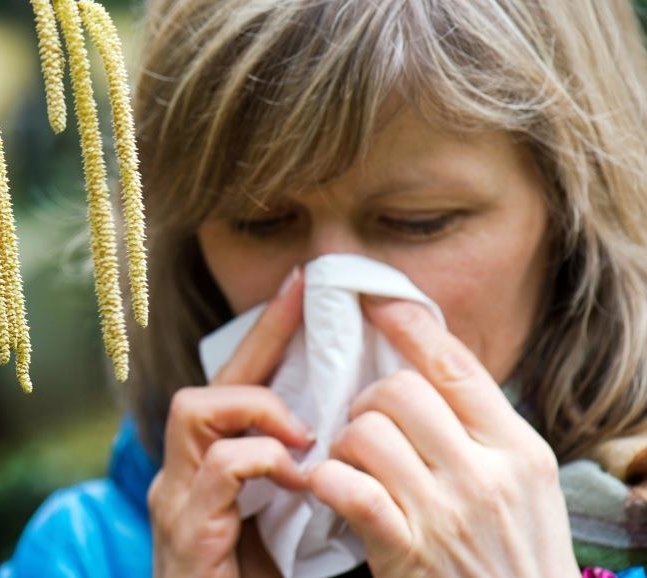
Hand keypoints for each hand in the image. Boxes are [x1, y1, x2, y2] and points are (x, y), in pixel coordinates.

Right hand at [149, 267, 314, 577]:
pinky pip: (217, 468)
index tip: (307, 288)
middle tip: (308, 302)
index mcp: (215, 469)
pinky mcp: (184, 530)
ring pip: (195, 409)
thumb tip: (348, 428)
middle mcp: (185, 474)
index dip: (270, 333)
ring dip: (257, 407)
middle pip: (211, 381)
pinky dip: (260, 460)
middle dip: (261, 338)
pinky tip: (296, 475)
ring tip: (305, 430)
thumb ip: (304, 476)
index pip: (239, 384)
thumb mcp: (291, 523)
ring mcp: (177, 500)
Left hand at [305, 297, 578, 577]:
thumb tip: (428, 365)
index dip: (409, 324)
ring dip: (345, 443)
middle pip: (400, 390)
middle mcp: (484, 474)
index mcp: (518, 449)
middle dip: (368, 399)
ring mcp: (444, 514)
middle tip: (366, 425)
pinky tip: (331, 489)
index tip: (375, 299)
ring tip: (353, 463)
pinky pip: (347, 488)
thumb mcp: (524, 485)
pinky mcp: (405, 551)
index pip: (456, 366)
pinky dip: (327, 481)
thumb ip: (482, 430)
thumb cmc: (517, 554)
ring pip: (366, 432)